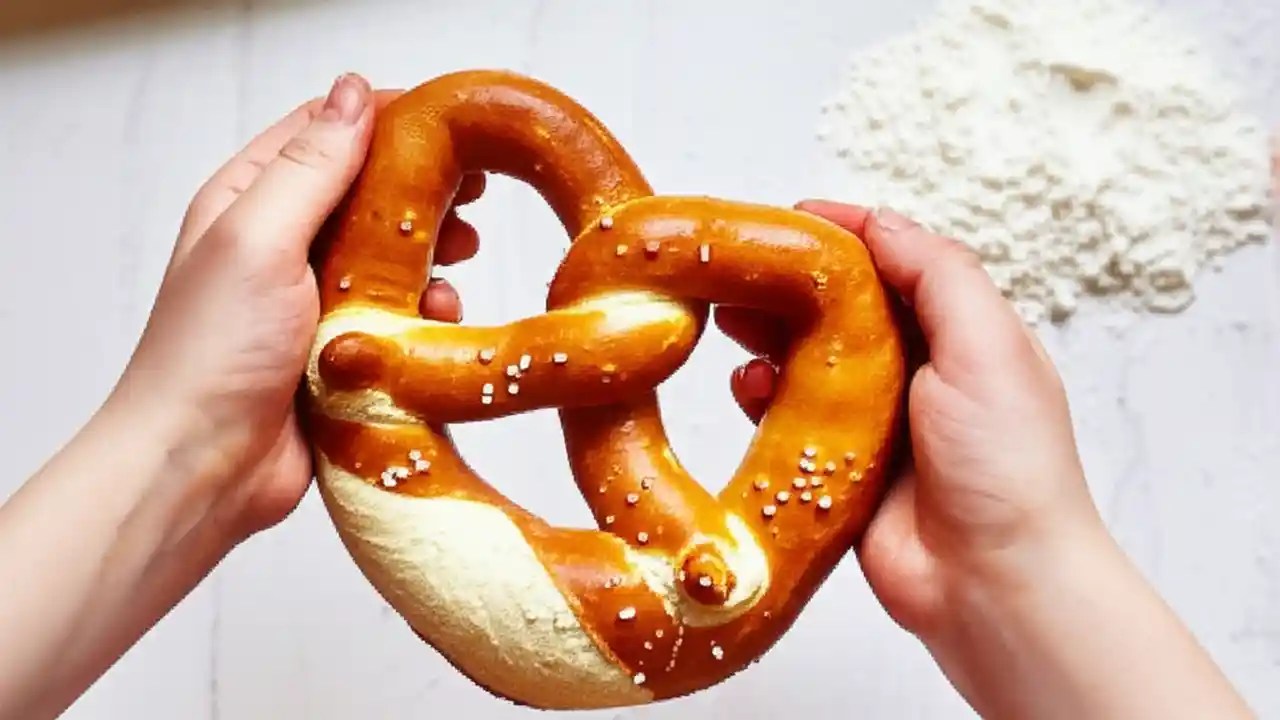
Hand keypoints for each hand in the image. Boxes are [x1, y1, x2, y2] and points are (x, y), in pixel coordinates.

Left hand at [110, 73, 476, 543]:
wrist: (202, 468)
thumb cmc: (211, 353)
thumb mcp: (258, 237)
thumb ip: (313, 167)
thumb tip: (354, 91)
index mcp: (249, 203)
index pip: (323, 134)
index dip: (386, 122)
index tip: (449, 125)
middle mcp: (280, 246)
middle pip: (367, 195)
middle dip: (422, 192)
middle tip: (470, 196)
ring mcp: (312, 303)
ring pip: (392, 259)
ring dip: (430, 257)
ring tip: (461, 257)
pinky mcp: (342, 354)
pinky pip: (398, 319)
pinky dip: (424, 315)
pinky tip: (437, 320)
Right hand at [719, 201, 1251, 718]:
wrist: (995, 583)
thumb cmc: (1008, 466)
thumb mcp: (988, 344)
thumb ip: (936, 275)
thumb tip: (879, 222)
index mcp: (961, 335)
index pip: (895, 266)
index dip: (845, 236)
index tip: (794, 217)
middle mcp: (918, 374)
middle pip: (840, 310)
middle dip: (790, 285)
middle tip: (741, 268)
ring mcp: (876, 424)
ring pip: (806, 363)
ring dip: (769, 340)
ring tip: (732, 324)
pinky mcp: (840, 471)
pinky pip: (789, 422)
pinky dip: (762, 400)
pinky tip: (747, 389)